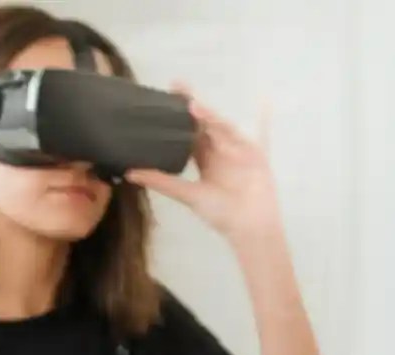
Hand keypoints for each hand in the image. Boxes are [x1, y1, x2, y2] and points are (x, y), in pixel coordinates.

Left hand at [126, 86, 281, 244]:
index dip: (177, 117)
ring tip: (196, 107)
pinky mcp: (256, 155)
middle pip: (206, 124)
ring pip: (224, 128)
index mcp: (205, 159)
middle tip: (177, 85)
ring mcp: (239, 151)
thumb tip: (129, 173)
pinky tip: (265, 101)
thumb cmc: (220, 214)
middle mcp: (221, 151)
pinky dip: (264, 121)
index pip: (189, 133)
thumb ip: (162, 181)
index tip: (164, 98)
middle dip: (193, 105)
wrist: (249, 228)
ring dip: (212, 116)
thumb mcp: (188, 195)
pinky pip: (262, 135)